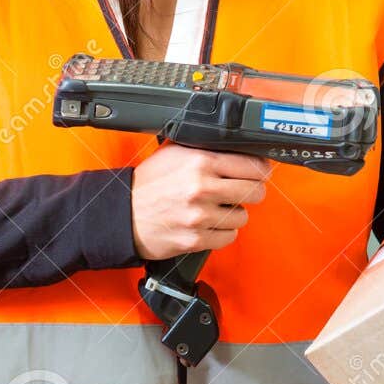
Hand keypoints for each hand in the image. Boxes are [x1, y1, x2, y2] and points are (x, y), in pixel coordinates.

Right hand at [129, 144, 271, 259]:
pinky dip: (223, 232)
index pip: (253, 165)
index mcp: (201, 162)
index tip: (259, 172)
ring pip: (243, 216)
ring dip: (234, 214)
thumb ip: (206, 148)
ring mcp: (200, 215)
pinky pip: (229, 237)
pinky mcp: (196, 238)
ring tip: (217, 208)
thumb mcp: (175, 153)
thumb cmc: (149, 184)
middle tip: (241, 191)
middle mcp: (202, 187)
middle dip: (252, 191)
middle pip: (256, 191)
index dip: (260, 169)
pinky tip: (209, 224)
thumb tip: (238, 145)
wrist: (123, 215)